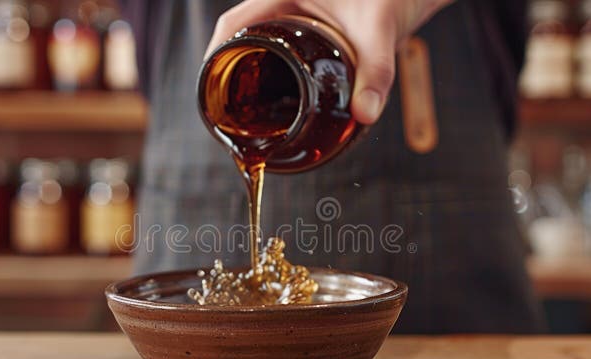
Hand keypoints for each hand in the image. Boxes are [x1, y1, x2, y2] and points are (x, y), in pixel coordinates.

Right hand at [206, 0, 452, 124]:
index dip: (215, 55)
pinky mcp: (299, 23)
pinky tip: (266, 95)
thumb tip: (365, 114)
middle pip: (236, 35)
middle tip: (227, 109)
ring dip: (243, 70)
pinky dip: (263, 67)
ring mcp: (287, 11)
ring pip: (251, 40)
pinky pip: (269, 43)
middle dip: (227, 71)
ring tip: (241, 107)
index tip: (211, 88)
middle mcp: (280, 1)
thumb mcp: (379, 33)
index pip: (233, 23)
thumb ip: (375, 74)